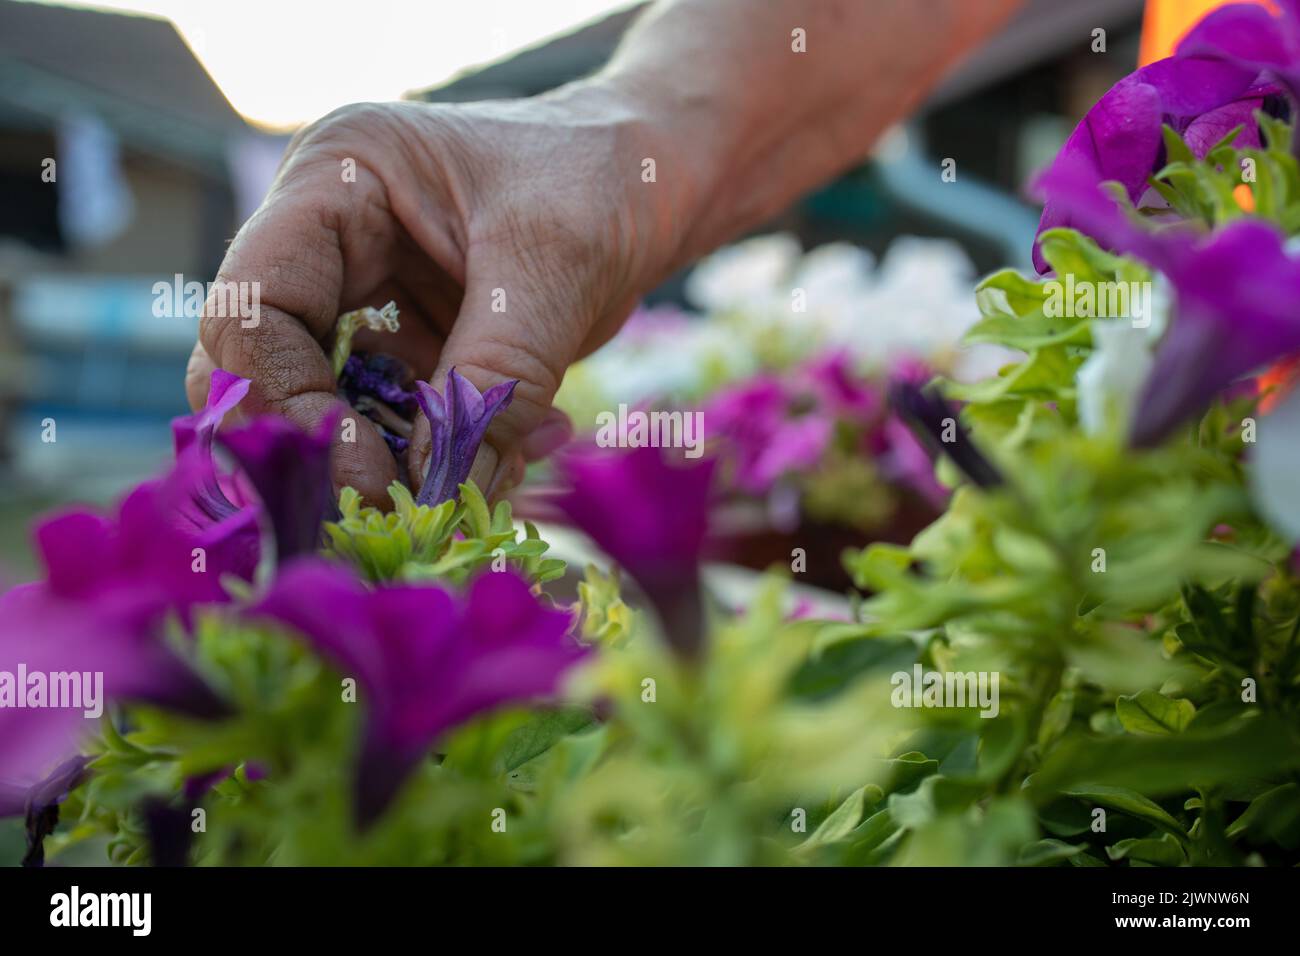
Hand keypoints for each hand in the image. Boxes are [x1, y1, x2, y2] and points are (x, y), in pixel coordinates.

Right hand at [186, 87, 695, 504]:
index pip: (252, 303)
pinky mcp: (409, 348)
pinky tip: (508, 460)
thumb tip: (432, 494)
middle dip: (320, 445)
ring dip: (390, 463)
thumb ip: (491, 379)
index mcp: (335, 181)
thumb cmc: (605, 183)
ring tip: (471, 487)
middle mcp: (328, 240)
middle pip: (263, 364)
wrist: (659, 183)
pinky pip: (396, 423)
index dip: (287, 400)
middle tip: (390, 509)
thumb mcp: (553, 269)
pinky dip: (439, 459)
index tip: (361, 474)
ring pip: (327, 408)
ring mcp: (365, 298)